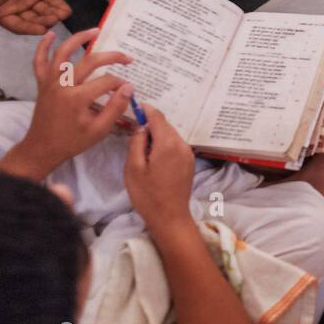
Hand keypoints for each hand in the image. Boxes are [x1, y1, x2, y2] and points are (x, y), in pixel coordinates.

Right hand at [0, 0, 71, 39]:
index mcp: (3, 14)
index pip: (19, 26)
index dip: (30, 28)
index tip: (42, 29)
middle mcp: (19, 9)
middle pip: (34, 20)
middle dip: (44, 21)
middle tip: (53, 20)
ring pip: (45, 11)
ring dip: (53, 15)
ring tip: (61, 15)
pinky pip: (53, 0)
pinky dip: (60, 6)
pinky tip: (67, 11)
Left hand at [1, 28, 133, 178]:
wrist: (42, 148)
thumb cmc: (72, 141)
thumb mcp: (99, 130)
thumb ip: (115, 108)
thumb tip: (129, 87)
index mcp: (77, 98)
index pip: (106, 82)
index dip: (120, 83)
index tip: (128, 88)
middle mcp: (62, 85)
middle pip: (89, 61)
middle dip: (111, 56)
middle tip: (126, 57)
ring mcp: (50, 82)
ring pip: (63, 53)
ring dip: (79, 39)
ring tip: (95, 30)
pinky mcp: (42, 83)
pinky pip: (39, 61)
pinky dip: (43, 46)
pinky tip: (50, 34)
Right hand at [124, 106, 195, 231]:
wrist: (170, 217)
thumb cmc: (147, 194)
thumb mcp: (133, 167)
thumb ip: (137, 143)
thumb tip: (141, 127)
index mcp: (168, 144)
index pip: (158, 117)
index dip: (147, 110)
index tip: (136, 106)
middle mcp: (182, 145)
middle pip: (166, 126)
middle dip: (151, 124)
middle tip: (135, 128)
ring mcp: (188, 154)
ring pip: (171, 136)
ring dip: (158, 135)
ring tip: (142, 145)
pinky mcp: (190, 163)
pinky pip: (176, 146)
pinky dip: (165, 144)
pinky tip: (154, 155)